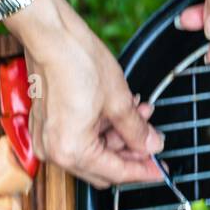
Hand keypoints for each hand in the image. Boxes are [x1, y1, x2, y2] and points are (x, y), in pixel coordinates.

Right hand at [10, 0, 163, 187]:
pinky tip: (123, 111)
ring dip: (120, 136)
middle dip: (132, 154)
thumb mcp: (120, 101)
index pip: (116, 172)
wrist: (52, 36)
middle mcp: (54, 151)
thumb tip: (151, 146)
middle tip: (154, 143)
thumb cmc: (78, 63)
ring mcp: (47, 139)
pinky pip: (80, 137)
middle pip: (103, 168)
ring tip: (143, 114)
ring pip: (94, 151)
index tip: (161, 170)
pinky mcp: (47, 125)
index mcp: (71, 150)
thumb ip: (137, 130)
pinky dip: (102, 129)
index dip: (144, 172)